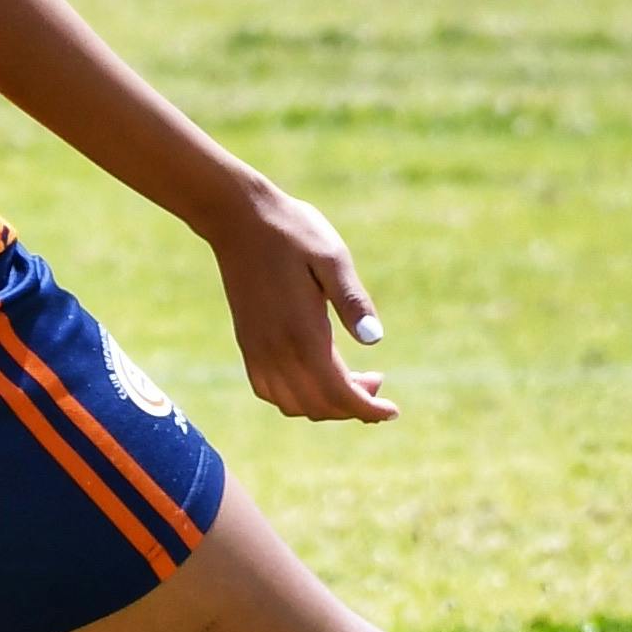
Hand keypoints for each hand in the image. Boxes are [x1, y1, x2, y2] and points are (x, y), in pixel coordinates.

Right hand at [205, 176, 397, 424]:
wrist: (239, 219)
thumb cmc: (293, 233)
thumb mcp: (332, 257)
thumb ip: (352, 301)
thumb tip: (375, 340)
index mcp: (304, 334)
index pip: (340, 394)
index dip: (369, 409)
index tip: (392, 411)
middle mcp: (277, 351)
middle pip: (320, 406)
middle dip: (353, 407)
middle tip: (377, 380)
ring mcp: (257, 350)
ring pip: (294, 405)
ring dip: (325, 405)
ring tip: (351, 379)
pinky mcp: (247, 344)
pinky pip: (269, 391)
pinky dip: (295, 398)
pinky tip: (313, 376)